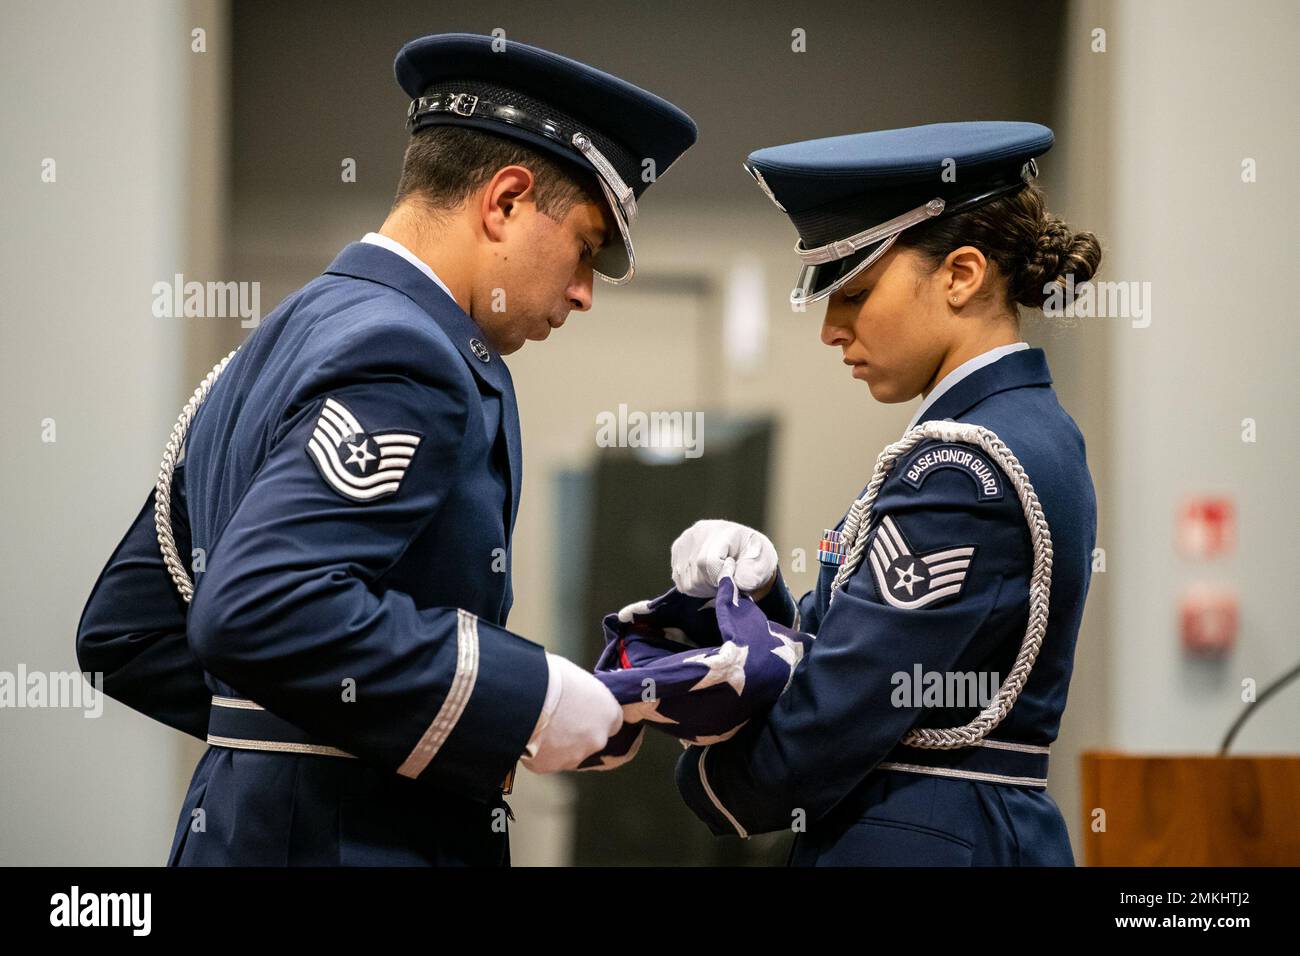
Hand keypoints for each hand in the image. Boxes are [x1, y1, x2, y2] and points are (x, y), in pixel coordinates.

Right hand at [520, 653, 622, 773]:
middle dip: (577, 732)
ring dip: (559, 743)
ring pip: (569, 753)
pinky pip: (546, 760)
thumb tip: (577, 694)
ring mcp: (575, 756)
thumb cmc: (550, 677)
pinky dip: (539, 751)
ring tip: (539, 725)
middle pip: (592, 739)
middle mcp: (598, 739)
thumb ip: (584, 693)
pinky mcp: (550, 766)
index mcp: (609, 713)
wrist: (523, 699)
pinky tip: (528, 735)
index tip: (582, 710)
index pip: (611, 720)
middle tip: (558, 718)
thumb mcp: (576, 676)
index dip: (595, 716)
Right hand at [670, 519, 777, 597]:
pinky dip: (695, 587)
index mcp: (722, 531)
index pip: (707, 561)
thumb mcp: (763, 565)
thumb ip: (752, 574)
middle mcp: (698, 531)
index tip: (733, 576)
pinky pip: (679, 581)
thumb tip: (735, 582)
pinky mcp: (677, 550)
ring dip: (704, 588)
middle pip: (696, 574)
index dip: (720, 578)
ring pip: (687, 581)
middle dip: (714, 585)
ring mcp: (685, 540)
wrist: (745, 552)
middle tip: (728, 581)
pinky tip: (707, 577)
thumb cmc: (755, 559)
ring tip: (719, 578)